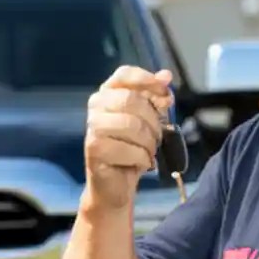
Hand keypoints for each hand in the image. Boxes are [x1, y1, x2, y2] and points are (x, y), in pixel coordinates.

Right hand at [84, 66, 174, 210]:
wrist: (115, 183)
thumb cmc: (132, 148)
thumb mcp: (149, 120)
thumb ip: (156, 97)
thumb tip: (165, 76)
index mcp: (108, 93)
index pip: (125, 74)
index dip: (147, 81)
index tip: (166, 96)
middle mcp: (96, 105)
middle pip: (132, 100)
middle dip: (153, 120)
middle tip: (157, 136)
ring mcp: (93, 127)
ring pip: (132, 125)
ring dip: (149, 142)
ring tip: (148, 151)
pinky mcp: (94, 149)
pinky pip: (129, 148)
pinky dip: (142, 158)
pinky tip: (140, 162)